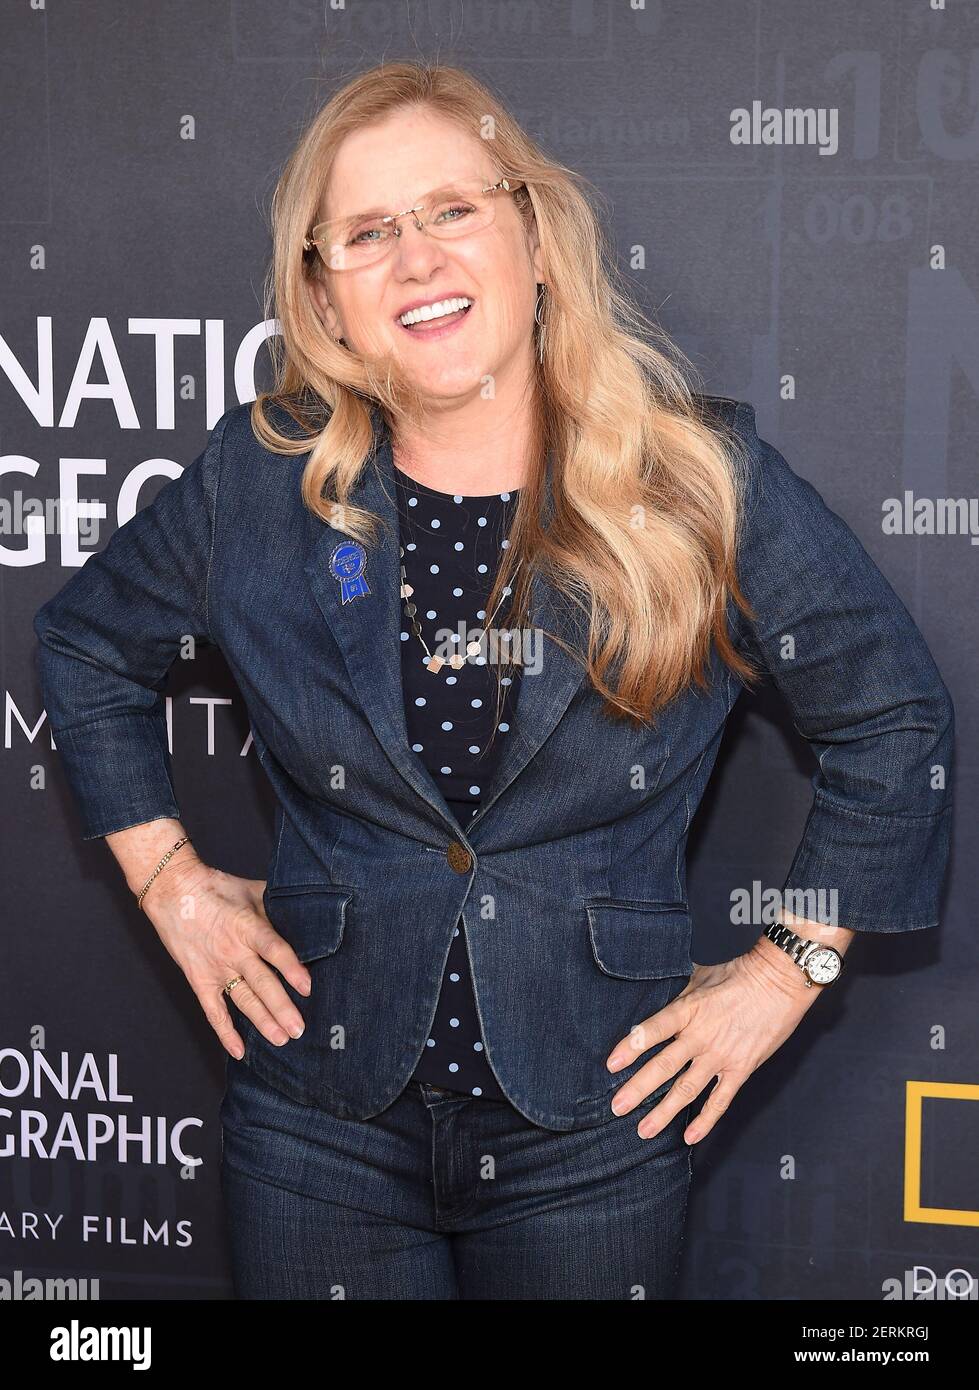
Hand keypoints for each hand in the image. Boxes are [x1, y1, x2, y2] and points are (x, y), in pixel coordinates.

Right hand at [140, 858, 311, 1060]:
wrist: (173, 891)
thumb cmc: (216, 888)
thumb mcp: (252, 890)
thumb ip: (277, 907)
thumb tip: (308, 917)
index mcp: (247, 926)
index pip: (273, 950)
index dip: (291, 968)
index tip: (307, 987)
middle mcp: (233, 951)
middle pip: (262, 983)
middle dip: (282, 1008)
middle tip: (300, 1029)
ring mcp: (215, 968)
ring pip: (243, 1000)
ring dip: (262, 1021)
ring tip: (282, 1040)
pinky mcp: (199, 980)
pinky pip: (213, 1011)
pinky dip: (224, 1032)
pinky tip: (238, 1051)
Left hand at [605, 941, 826, 1144]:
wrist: (780, 982)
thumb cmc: (740, 973)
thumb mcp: (701, 976)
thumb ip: (678, 995)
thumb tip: (657, 999)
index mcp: (689, 1009)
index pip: (653, 1030)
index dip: (631, 1046)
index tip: (612, 1065)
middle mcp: (701, 1035)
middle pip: (664, 1066)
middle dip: (638, 1089)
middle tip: (617, 1108)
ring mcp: (722, 1055)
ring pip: (687, 1089)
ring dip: (664, 1111)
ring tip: (644, 1130)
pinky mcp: (741, 1069)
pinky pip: (721, 1100)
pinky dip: (705, 1119)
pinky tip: (690, 1135)